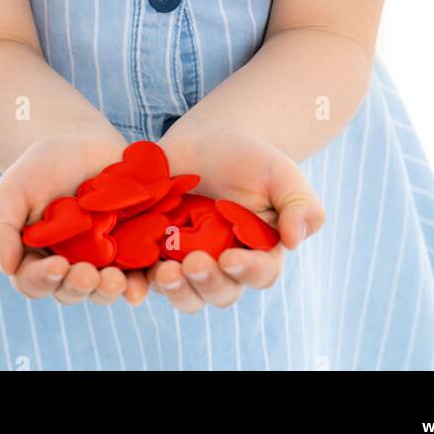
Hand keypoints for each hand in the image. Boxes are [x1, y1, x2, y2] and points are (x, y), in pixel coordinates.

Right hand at [0, 122, 152, 308]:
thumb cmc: (39, 167)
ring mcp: (100, 260)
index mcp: (34, 260)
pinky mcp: (130, 248)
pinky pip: (137, 270)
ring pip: (103, 288)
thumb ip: (2, 227)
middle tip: (88, 274)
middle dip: (80, 286)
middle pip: (72, 290)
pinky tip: (145, 278)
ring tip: (118, 280)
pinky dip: (141, 279)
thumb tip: (6, 265)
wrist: (80, 141)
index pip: (35, 281)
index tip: (56, 265)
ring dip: (110, 290)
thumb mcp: (12, 191)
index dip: (44, 279)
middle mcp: (67, 267)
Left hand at [144, 119, 325, 313]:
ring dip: (176, 290)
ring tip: (164, 271)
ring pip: (186, 294)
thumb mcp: (279, 171)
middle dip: (206, 283)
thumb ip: (298, 202)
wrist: (203, 139)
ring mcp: (190, 262)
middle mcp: (226, 267)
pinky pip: (148, 279)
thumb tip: (296, 240)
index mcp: (261, 251)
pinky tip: (134, 277)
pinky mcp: (157, 253)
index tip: (229, 258)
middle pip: (221, 292)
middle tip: (192, 262)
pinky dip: (141, 284)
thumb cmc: (247, 156)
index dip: (247, 271)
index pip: (261, 273)